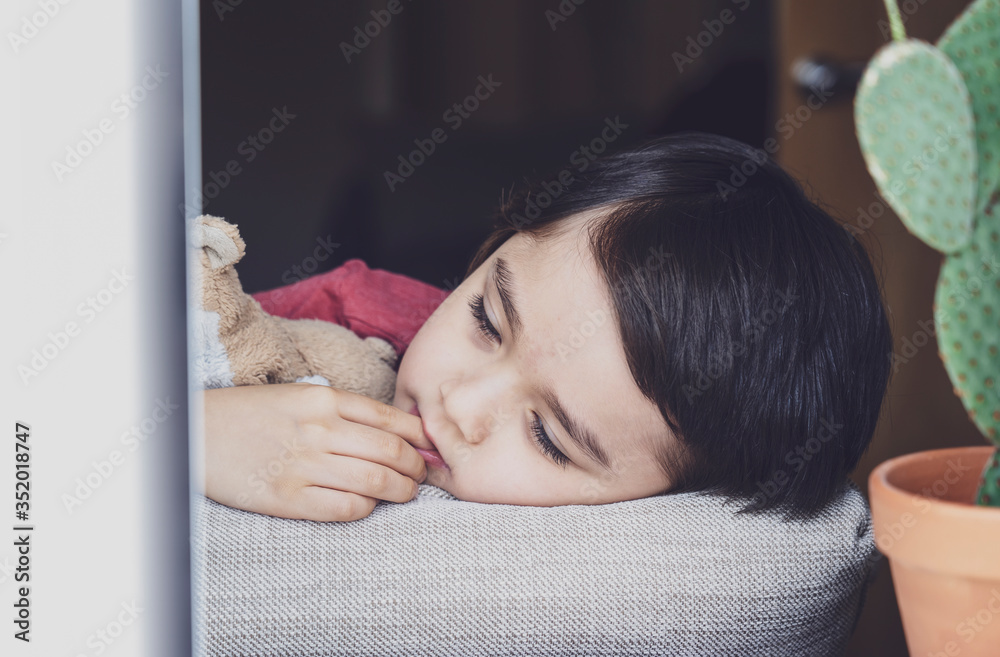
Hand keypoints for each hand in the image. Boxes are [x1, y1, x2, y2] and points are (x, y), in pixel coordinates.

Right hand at [200, 383, 430, 521]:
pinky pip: (345, 508)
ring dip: (401, 492)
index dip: (420, 439)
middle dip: (417, 469)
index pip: (392, 420)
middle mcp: (319, 430)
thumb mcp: (300, 398)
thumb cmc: (254, 415)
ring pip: (376, 481)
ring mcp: (303, 465)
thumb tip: (400, 434)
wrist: (196, 434)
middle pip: (392, 452)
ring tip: (403, 493)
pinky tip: (366, 505)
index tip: (428, 450)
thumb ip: (345, 413)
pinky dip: (366, 509)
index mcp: (324, 400)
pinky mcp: (287, 498)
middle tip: (420, 477)